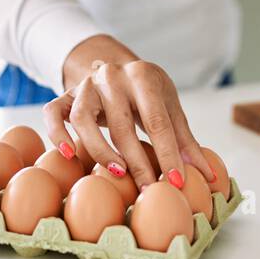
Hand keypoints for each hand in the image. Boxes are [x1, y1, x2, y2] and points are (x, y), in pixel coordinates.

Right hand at [43, 59, 216, 188]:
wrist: (115, 70)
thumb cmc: (147, 95)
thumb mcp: (169, 108)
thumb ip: (185, 141)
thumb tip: (207, 176)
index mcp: (143, 76)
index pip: (157, 119)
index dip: (168, 153)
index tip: (177, 181)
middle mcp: (111, 76)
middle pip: (122, 123)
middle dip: (137, 160)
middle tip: (148, 188)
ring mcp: (85, 85)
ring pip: (83, 119)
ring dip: (100, 149)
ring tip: (118, 173)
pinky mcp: (64, 96)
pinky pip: (52, 115)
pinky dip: (57, 134)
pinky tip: (68, 155)